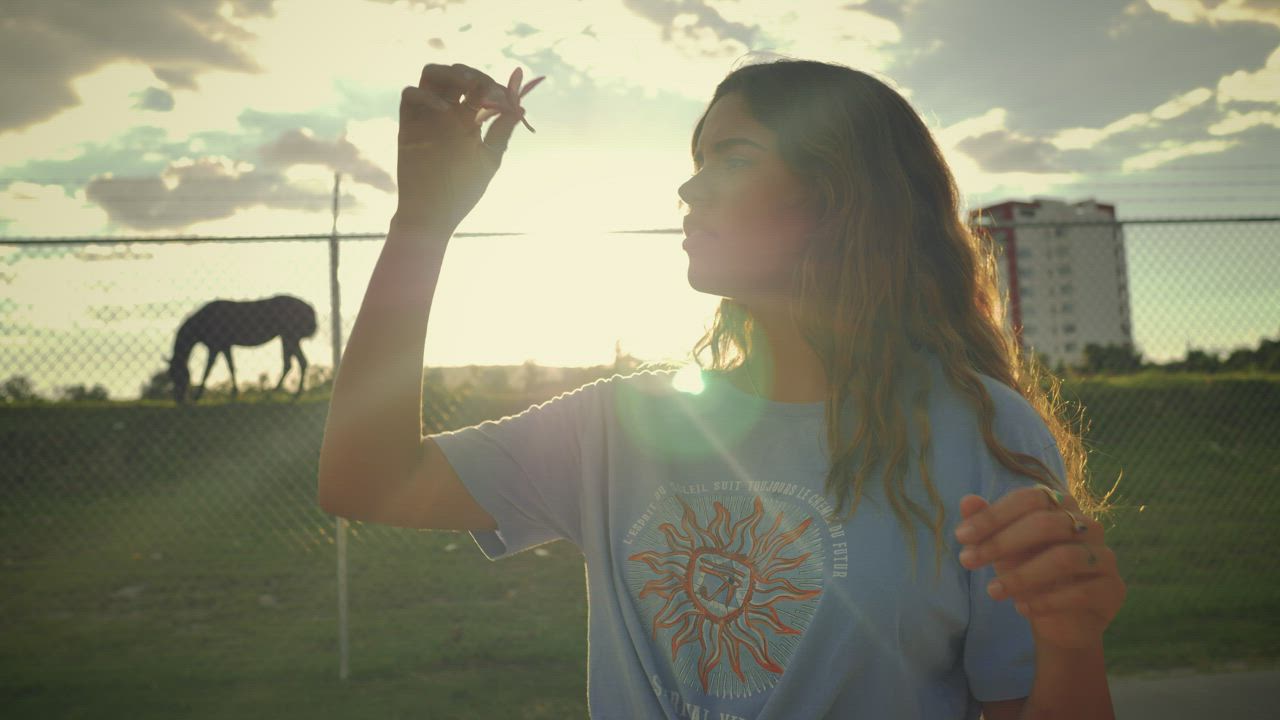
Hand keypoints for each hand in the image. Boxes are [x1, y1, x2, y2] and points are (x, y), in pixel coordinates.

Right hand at [395, 63, 532, 232]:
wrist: (434, 214)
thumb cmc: (463, 190)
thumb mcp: (489, 158)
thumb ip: (501, 131)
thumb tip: (520, 107)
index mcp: (469, 119)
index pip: (480, 88)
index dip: (495, 86)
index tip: (507, 96)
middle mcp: (447, 112)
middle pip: (455, 74)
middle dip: (472, 74)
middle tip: (484, 86)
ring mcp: (427, 116)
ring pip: (431, 75)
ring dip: (449, 73)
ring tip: (467, 85)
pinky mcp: (407, 125)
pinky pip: (409, 94)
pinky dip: (426, 95)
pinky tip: (445, 111)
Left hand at [955, 486, 1125, 649]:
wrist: (1060, 621)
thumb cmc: (1029, 573)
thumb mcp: (1003, 550)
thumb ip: (988, 525)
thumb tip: (967, 501)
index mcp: (1062, 507)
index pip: (1030, 498)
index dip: (994, 515)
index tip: (961, 536)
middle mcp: (1088, 526)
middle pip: (1046, 524)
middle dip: (1001, 543)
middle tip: (967, 562)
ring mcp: (1105, 557)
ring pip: (1063, 558)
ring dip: (1021, 576)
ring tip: (992, 591)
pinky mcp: (1113, 589)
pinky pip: (1080, 592)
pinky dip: (1045, 601)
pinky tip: (1021, 609)